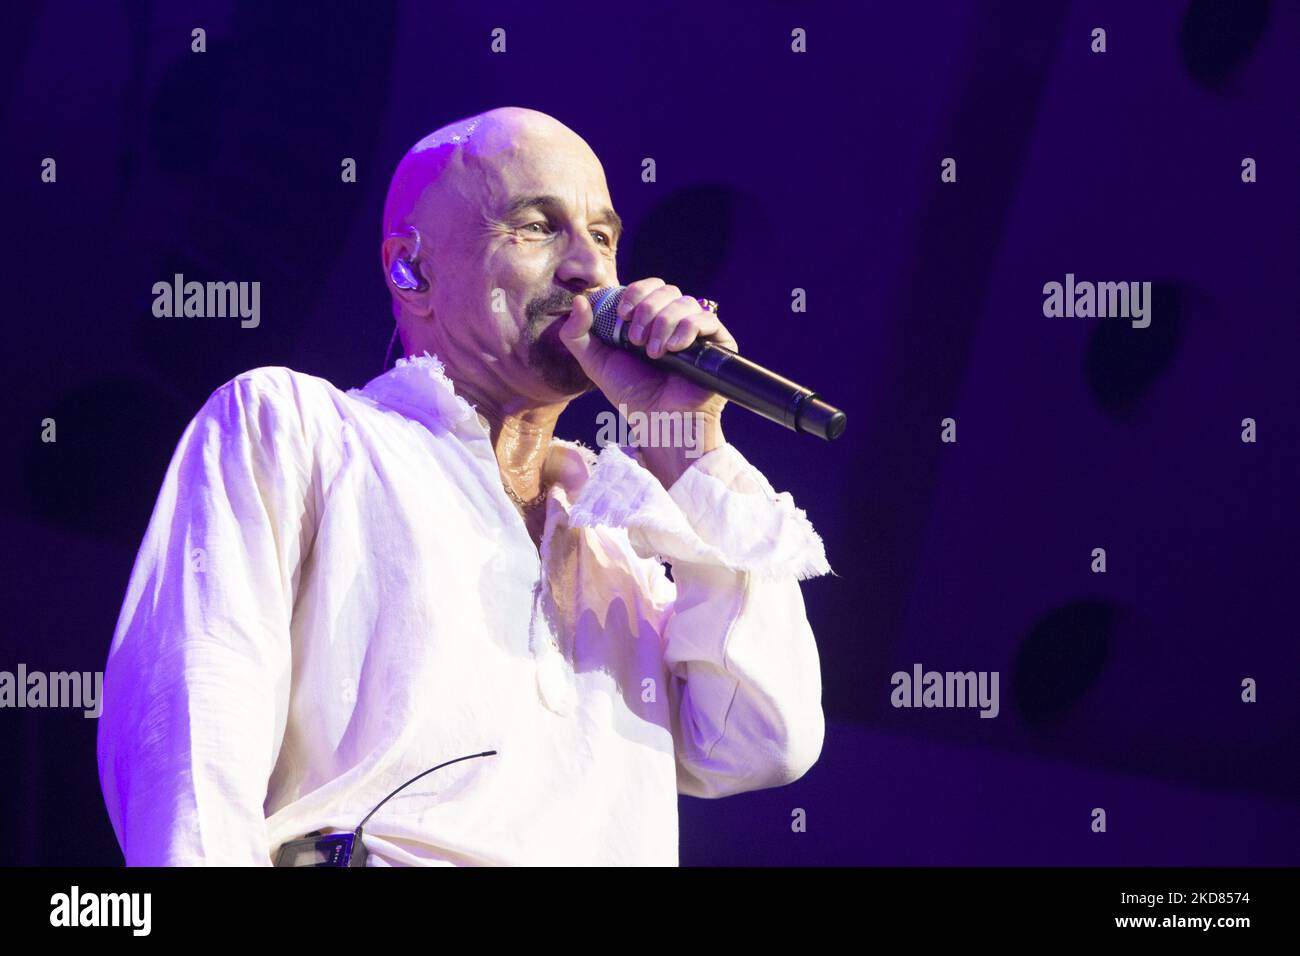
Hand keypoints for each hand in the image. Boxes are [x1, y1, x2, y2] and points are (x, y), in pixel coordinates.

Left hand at [559, 278, 735, 485]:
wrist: (660, 422)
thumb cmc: (631, 396)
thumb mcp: (595, 363)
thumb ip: (577, 333)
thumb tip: (579, 299)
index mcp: (649, 320)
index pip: (648, 287)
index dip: (635, 292)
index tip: (622, 315)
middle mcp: (675, 322)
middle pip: (666, 289)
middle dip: (647, 310)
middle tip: (636, 340)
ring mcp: (697, 332)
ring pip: (685, 302)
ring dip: (664, 323)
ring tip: (654, 354)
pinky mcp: (718, 343)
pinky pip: (706, 318)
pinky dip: (687, 328)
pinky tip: (674, 349)